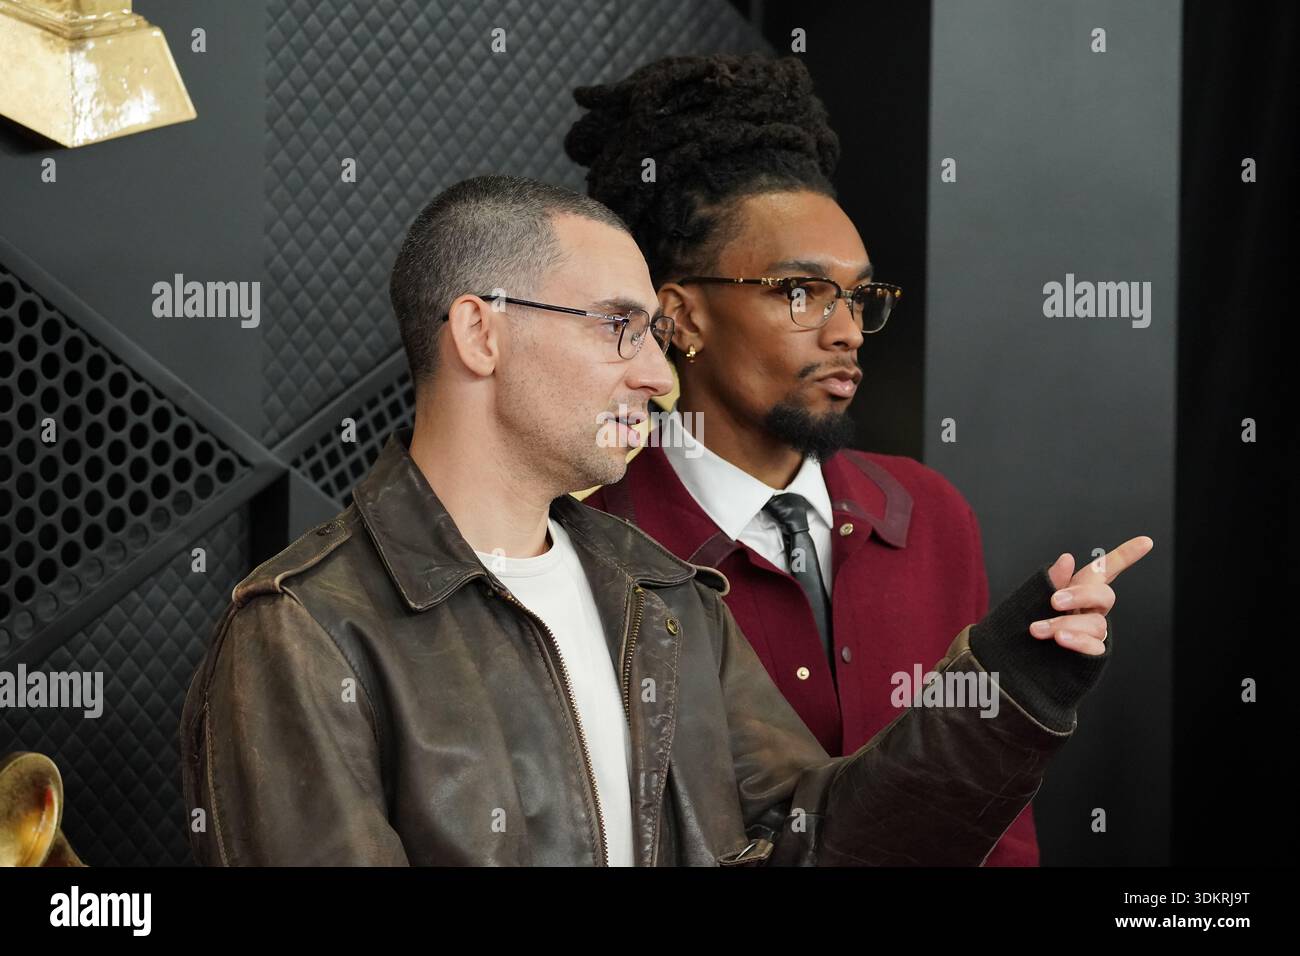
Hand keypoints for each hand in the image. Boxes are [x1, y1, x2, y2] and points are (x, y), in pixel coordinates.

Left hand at [1027, 536, 1153, 656]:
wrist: (1015, 655)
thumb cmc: (1027, 621)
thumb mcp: (1034, 597)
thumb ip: (1052, 580)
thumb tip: (1067, 558)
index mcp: (1080, 589)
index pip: (1106, 570)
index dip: (1126, 555)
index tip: (1146, 541)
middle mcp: (1092, 609)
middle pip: (1105, 596)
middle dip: (1080, 595)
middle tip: (1054, 601)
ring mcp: (1094, 632)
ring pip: (1095, 623)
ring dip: (1064, 624)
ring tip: (1037, 629)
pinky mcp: (1091, 653)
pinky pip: (1094, 646)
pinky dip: (1077, 641)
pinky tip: (1060, 639)